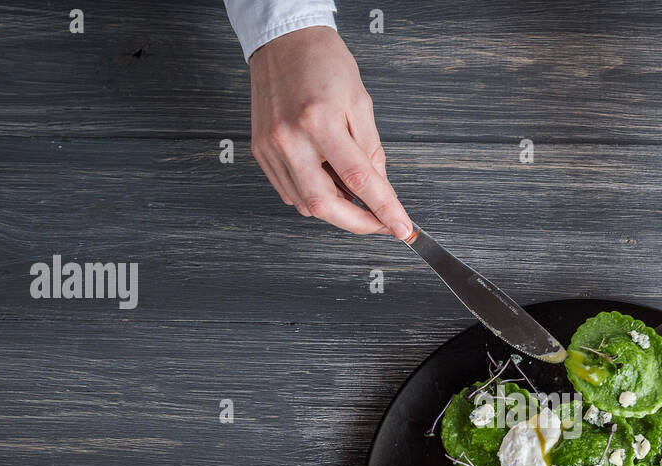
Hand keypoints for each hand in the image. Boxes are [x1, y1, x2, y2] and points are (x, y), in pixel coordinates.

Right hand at [249, 26, 411, 237]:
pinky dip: (313, 196)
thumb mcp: (360, 102)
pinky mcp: (261, 152)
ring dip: (336, 209)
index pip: (359, 180)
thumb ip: (371, 151)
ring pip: (306, 204)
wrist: (284, 41)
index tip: (400, 226)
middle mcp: (290, 139)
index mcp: (319, 122)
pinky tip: (326, 180)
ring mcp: (271, 148)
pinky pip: (290, 192)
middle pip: (325, 205)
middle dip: (357, 223)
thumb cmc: (323, 63)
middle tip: (378, 222)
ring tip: (351, 191)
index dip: (384, 209)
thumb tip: (380, 190)